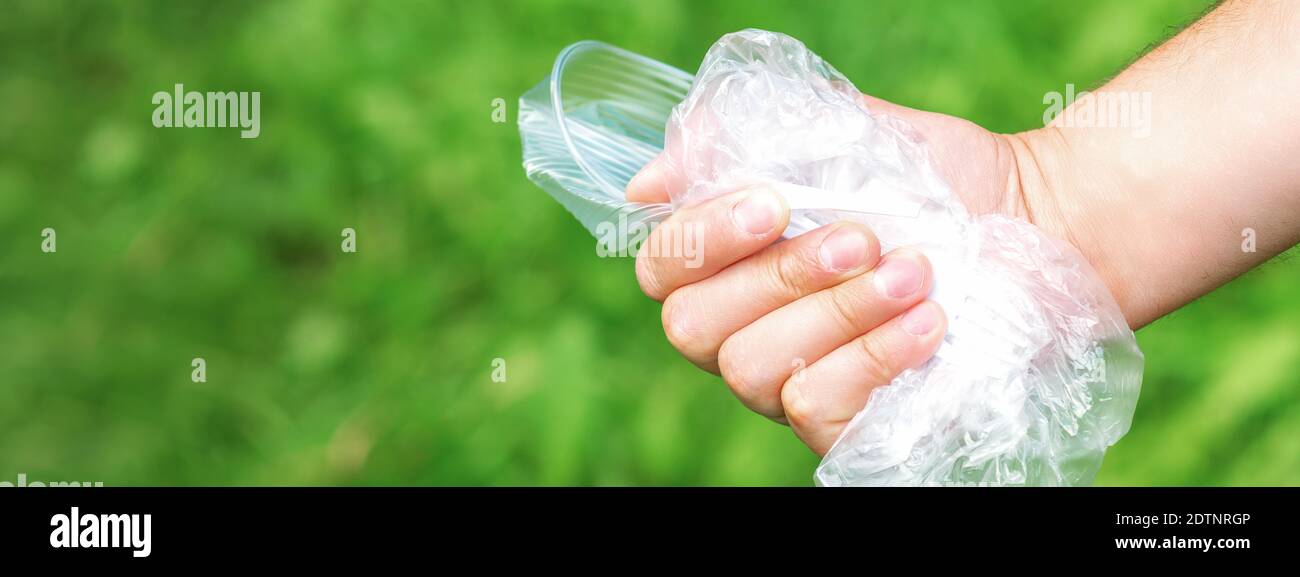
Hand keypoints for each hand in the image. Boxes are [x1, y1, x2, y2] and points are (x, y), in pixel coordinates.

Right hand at [626, 93, 1045, 454]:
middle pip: (693, 326)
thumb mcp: (842, 132)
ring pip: (751, 367)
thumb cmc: (933, 179)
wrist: (1035, 224)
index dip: (702, 240)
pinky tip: (928, 323)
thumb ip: (744, 140)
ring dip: (836, 312)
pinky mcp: (841, 427)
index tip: (773, 202)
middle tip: (861, 238)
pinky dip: (871, 358)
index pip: (661, 267)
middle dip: (779, 275)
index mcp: (730, 260)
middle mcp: (743, 329)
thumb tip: (649, 179)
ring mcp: (787, 383)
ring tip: (915, 272)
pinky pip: (814, 406)